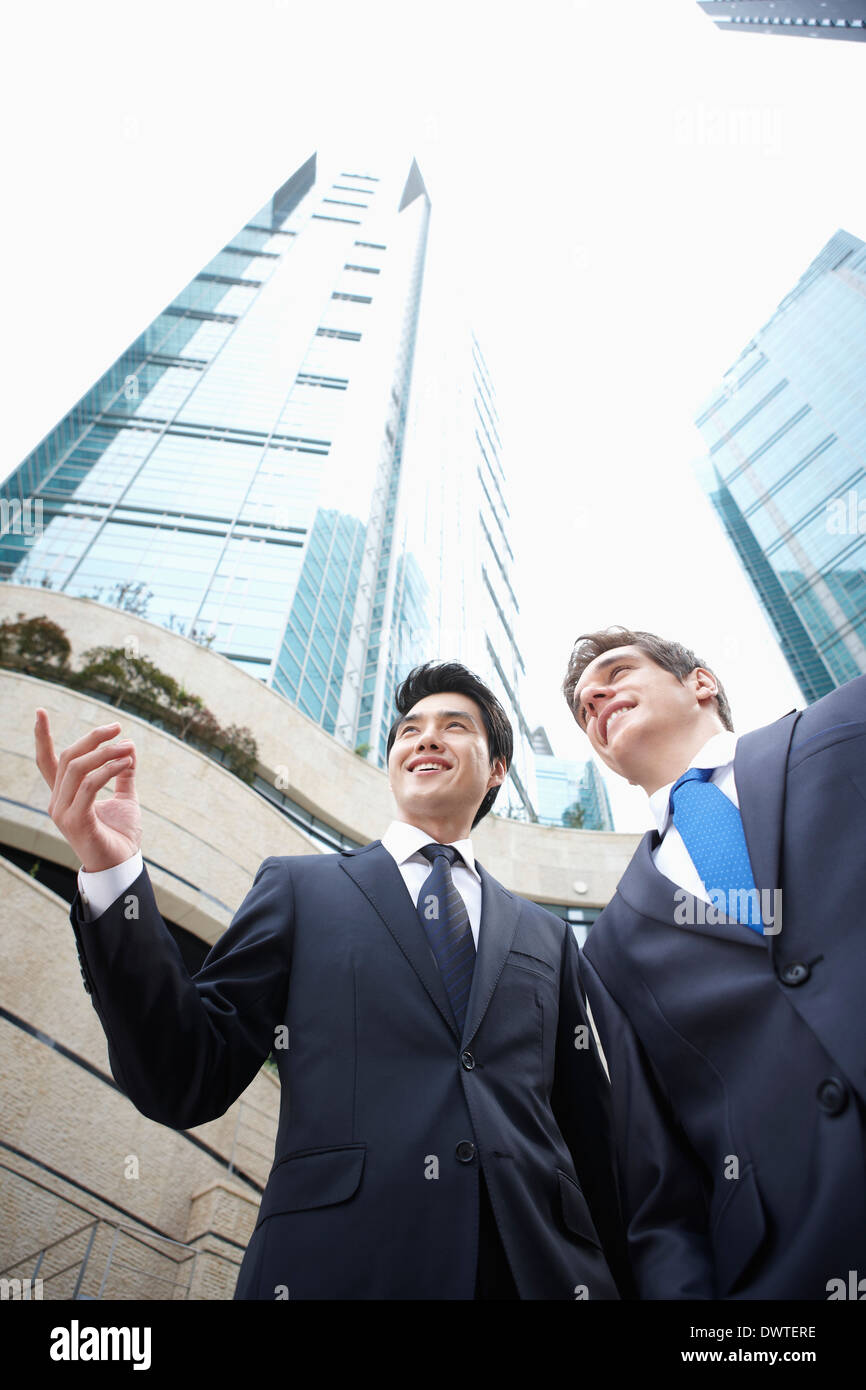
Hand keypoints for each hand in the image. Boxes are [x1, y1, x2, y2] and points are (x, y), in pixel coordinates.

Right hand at [34, 709, 141, 871]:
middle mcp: (58, 802)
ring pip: (77, 768)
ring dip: (105, 752)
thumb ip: (123, 774)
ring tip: (128, 746)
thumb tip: (129, 746)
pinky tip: (126, 763)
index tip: (41, 711)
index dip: (42, 736)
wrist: (121, 868)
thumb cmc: (120, 836)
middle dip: (92, 738)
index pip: (47, 761)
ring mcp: (63, 812)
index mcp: (64, 795)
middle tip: (118, 727)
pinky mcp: (76, 821)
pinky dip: (109, 769)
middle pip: (67, 758)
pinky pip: (89, 785)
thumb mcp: (124, 798)